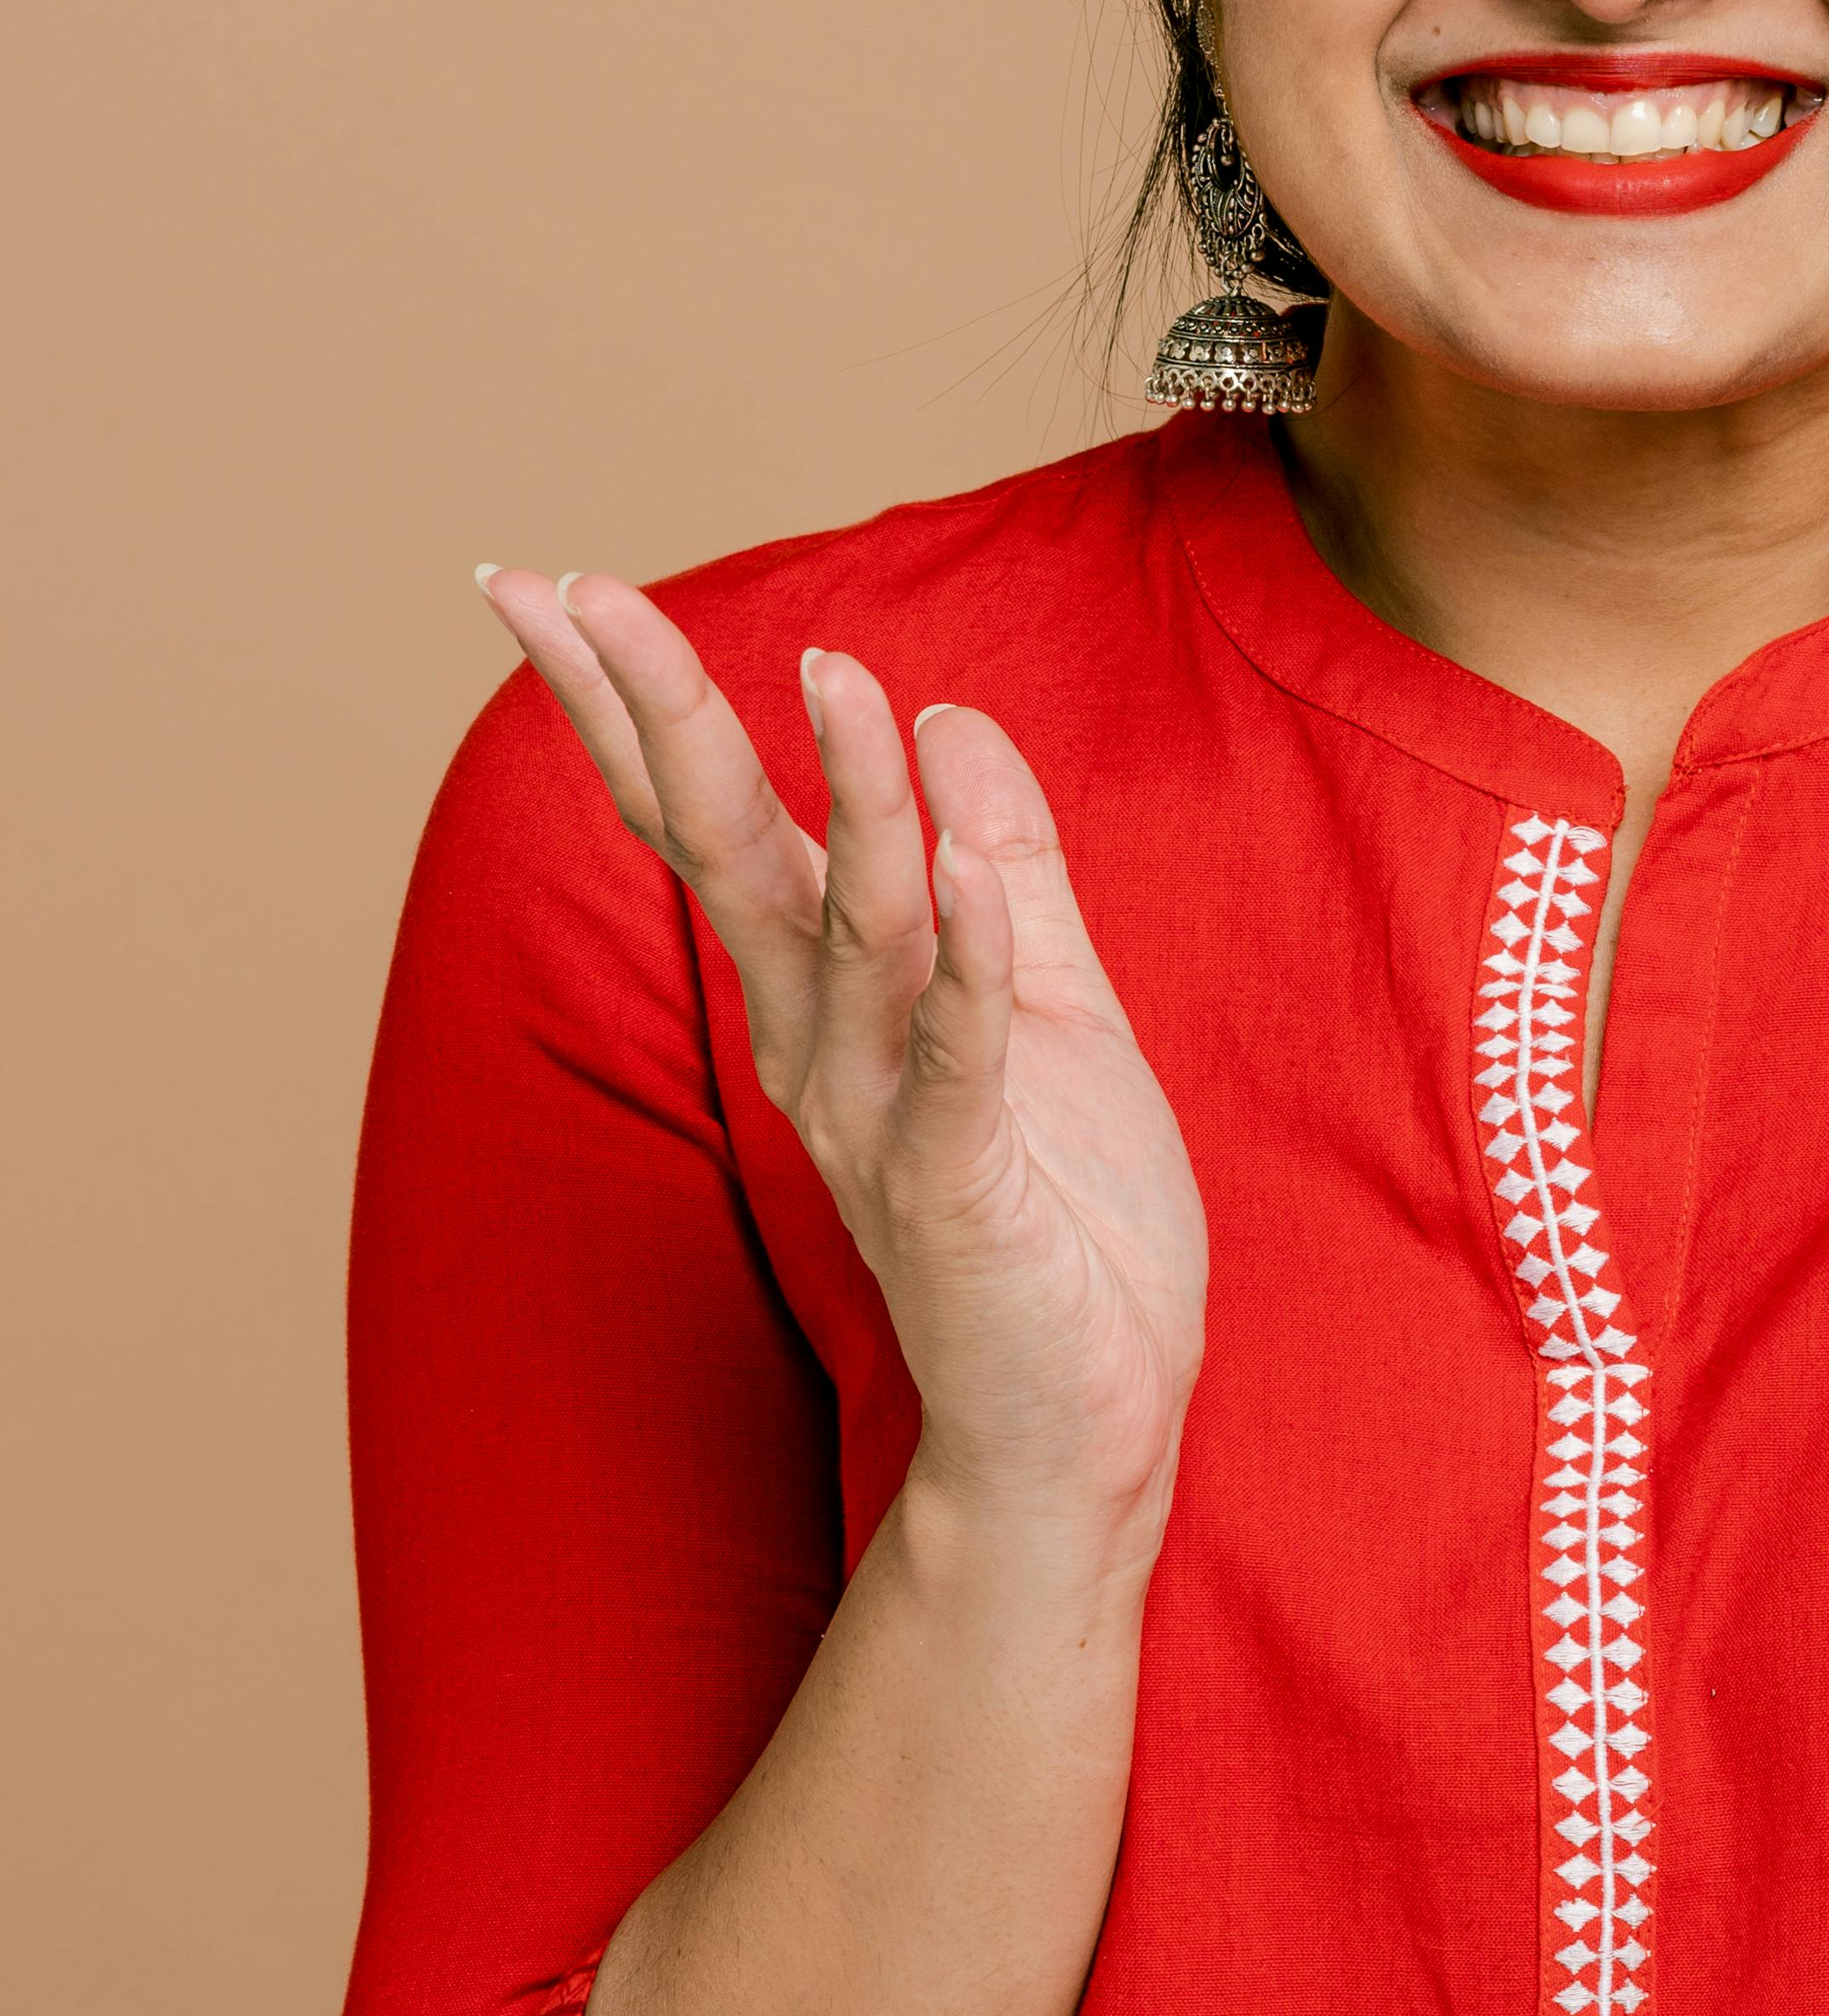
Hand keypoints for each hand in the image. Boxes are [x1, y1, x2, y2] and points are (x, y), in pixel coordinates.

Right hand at [479, 570, 1206, 1556]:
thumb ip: (1007, 861)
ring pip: (857, 932)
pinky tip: (969, 877)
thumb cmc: (1061, 1222)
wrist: (1081, 1424)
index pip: (720, 826)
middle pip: (725, 855)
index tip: (560, 591)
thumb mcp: (1053, 1001)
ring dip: (850, 801)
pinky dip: (973, 970)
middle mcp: (823, 1049)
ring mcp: (881, 1119)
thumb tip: (951, 714)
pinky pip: (963, 1061)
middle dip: (654, 720)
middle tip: (565, 594)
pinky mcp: (963, 1187)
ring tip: (836, 673)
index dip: (642, 708)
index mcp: (831, 1000)